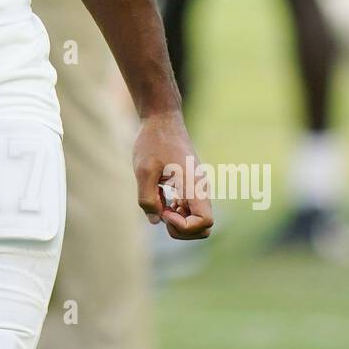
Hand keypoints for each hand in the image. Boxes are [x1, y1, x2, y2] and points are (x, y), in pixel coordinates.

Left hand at [133, 110, 213, 240]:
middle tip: (161, 210)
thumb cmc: (153, 142)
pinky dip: (175, 210)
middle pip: (203, 228)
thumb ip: (148, 199)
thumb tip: (156, 221)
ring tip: (158, 202)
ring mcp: (197, 188)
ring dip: (177, 220)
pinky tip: (160, 197)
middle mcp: (200, 189)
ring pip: (196, 220)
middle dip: (181, 229)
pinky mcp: (190, 185)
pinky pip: (188, 208)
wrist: (162, 119)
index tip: (164, 210)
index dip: (183, 226)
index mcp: (194, 186)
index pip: (205, 223)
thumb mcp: (143, 170)